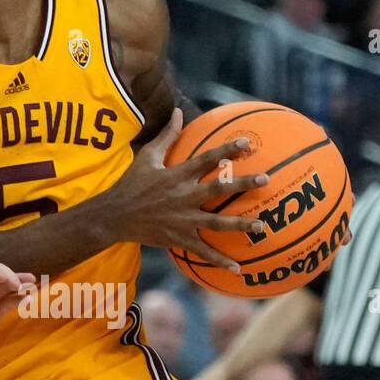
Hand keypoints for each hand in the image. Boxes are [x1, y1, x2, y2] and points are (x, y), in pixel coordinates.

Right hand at [101, 108, 267, 269]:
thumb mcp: (147, 157)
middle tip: (266, 179)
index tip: (247, 144)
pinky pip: (202, 251)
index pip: (205, 160)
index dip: (226, 150)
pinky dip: (219, 260)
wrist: (114, 216)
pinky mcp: (178, 238)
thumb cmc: (131, 183)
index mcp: (176, 175)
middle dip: (242, 184)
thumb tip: (179, 111)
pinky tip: (238, 268)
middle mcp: (182, 196)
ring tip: (262, 225)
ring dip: (240, 224)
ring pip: (216, 222)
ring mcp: (182, 219)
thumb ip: (167, 135)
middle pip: (218, 189)